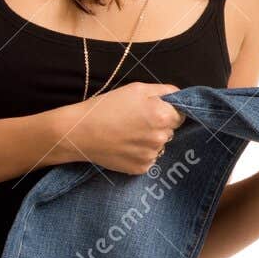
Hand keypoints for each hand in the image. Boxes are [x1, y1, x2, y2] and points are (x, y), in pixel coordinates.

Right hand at [56, 82, 185, 173]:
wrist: (79, 133)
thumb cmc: (106, 107)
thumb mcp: (136, 89)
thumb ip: (164, 91)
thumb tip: (180, 96)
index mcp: (163, 116)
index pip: (180, 115)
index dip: (166, 111)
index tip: (150, 111)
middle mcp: (161, 137)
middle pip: (170, 131)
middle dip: (158, 126)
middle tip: (135, 122)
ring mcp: (151, 155)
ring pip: (159, 145)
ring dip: (149, 141)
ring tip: (126, 134)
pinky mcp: (141, 168)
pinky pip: (148, 159)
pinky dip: (139, 154)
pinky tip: (124, 146)